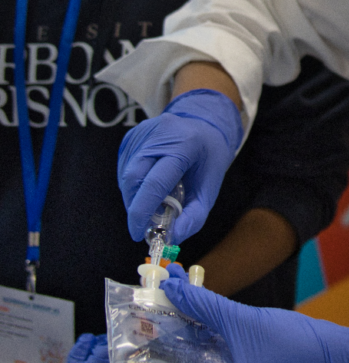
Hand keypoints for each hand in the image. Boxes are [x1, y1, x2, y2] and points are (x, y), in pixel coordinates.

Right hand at [118, 89, 242, 241]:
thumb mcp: (210, 189)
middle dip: (135, 206)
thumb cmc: (208, 158)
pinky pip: (124, 167)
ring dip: (133, 196)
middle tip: (143, 223)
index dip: (142, 212)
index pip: (155, 183)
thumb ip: (193, 217)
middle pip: (134, 177)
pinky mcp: (131, 135)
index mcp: (183, 144)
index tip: (138, 234)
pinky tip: (147, 185)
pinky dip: (132, 185)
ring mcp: (143, 131)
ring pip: (126, 174)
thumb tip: (171, 238)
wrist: (204, 124)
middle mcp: (160, 133)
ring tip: (152, 201)